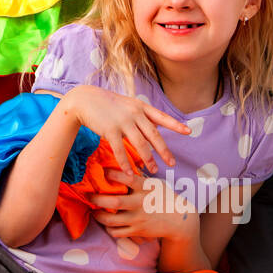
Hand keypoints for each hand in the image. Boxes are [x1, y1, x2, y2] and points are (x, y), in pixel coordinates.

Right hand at [64, 85, 189, 173]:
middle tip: (172, 163)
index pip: (161, 117)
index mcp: (140, 106)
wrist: (84, 100)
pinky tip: (130, 172)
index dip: (175, 125)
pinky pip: (120, 150)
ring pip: (140, 144)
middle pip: (154, 135)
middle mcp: (134, 113)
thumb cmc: (106, 103)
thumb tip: (153, 130)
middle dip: (164, 150)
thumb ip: (140, 116)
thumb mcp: (126, 105)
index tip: (188, 131)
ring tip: (153, 170)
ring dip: (148, 159)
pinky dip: (126, 163)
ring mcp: (122, 121)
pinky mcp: (110, 129)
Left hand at [89, 173, 197, 242]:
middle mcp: (141, 202)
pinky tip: (107, 223)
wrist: (179, 219)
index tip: (102, 171)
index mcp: (145, 187)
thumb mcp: (154, 183)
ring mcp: (139, 218)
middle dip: (97, 199)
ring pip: (111, 220)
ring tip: (94, 211)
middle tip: (88, 196)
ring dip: (98, 216)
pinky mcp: (138, 230)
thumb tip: (121, 167)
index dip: (112, 174)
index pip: (126, 177)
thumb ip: (139, 178)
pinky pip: (117, 232)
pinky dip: (109, 229)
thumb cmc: (164, 197)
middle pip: (114, 201)